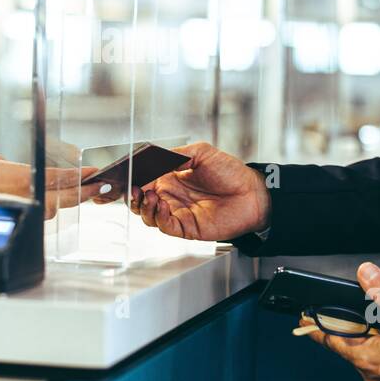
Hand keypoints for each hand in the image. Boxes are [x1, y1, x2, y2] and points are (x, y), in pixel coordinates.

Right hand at [0, 154, 100, 218]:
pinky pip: (34, 217)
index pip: (61, 177)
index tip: (96, 173)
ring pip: (50, 209)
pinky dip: (42, 211)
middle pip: (64, 197)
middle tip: (101, 187)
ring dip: (62, 203)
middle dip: (84, 193)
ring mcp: (18, 210)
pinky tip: (51, 206)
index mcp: (22, 176)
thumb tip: (10, 165)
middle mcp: (24, 195)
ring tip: (82, 195)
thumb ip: (8, 165)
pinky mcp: (9, 220)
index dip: (82, 176)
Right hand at [116, 142, 270, 240]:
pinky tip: (162, 205)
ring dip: (144, 207)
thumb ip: (176, 154)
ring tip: (150, 195)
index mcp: (171, 178)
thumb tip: (154, 157)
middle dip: (132, 196)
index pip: (144, 180)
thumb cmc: (231, 173)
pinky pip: (165, 226)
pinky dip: (158, 217)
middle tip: (134, 188)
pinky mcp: (186, 228)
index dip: (133, 179)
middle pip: (140, 201)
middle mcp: (171, 196)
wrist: (252, 193)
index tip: (127, 175)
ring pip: (148, 216)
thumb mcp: (201, 153)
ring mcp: (177, 213)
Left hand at [302, 262, 379, 380]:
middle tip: (349, 313)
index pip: (331, 341)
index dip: (317, 329)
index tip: (304, 324)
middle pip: (350, 345)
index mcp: (365, 358)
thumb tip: (366, 273)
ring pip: (369, 351)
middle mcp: (372, 372)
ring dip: (371, 336)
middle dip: (350, 328)